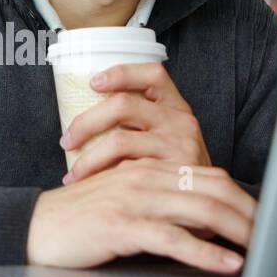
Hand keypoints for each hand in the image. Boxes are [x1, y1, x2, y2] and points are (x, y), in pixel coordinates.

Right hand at [27, 158, 254, 273]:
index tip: (265, 219)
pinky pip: (174, 239)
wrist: (34, 228)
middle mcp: (146, 177)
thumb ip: (160, 204)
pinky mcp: (122, 225)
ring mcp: (135, 199)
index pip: (210, 176)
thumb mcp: (125, 203)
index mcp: (149, 168)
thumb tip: (203, 225)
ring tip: (264, 250)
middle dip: (251, 214)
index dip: (243, 197)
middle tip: (276, 236)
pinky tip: (227, 264)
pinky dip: (207, 253)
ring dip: (240, 233)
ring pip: (201, 210)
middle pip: (214, 189)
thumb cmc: (80, 222)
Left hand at [60, 61, 210, 183]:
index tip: (93, 82)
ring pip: (119, 140)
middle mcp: (180, 120)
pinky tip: (95, 187)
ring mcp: (179, 146)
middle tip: (66, 140)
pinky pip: (128, 170)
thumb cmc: (176, 168)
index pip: (153, 75)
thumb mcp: (169, 137)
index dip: (122, 73)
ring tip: (73, 174)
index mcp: (176, 106)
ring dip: (87, 158)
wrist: (210, 203)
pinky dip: (104, 177)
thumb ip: (140, 125)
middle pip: (123, 105)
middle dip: (86, 122)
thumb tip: (83, 125)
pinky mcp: (174, 172)